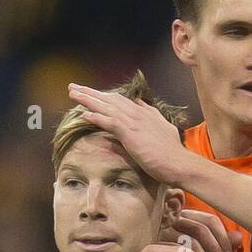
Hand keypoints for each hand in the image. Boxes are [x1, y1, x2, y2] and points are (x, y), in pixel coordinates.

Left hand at [68, 83, 193, 184]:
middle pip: (110, 98)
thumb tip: (143, 105)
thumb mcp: (164, 129)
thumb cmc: (173, 153)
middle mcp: (138, 113)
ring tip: (73, 94)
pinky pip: (109, 122)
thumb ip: (153, 116)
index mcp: (145, 113)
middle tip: (74, 87)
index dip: (105, 96)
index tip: (93, 93)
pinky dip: (96, 117)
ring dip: (88, 99)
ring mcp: (134, 122)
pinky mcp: (130, 133)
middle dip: (91, 92)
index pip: (121, 100)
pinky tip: (83, 114)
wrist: (179, 164)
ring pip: (106, 107)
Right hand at [165, 208, 239, 251]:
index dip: (223, 237)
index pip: (209, 220)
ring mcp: (162, 232)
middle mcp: (173, 220)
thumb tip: (238, 237)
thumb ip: (220, 245)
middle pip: (201, 228)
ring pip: (191, 240)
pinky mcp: (155, 247)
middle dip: (216, 249)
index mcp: (186, 218)